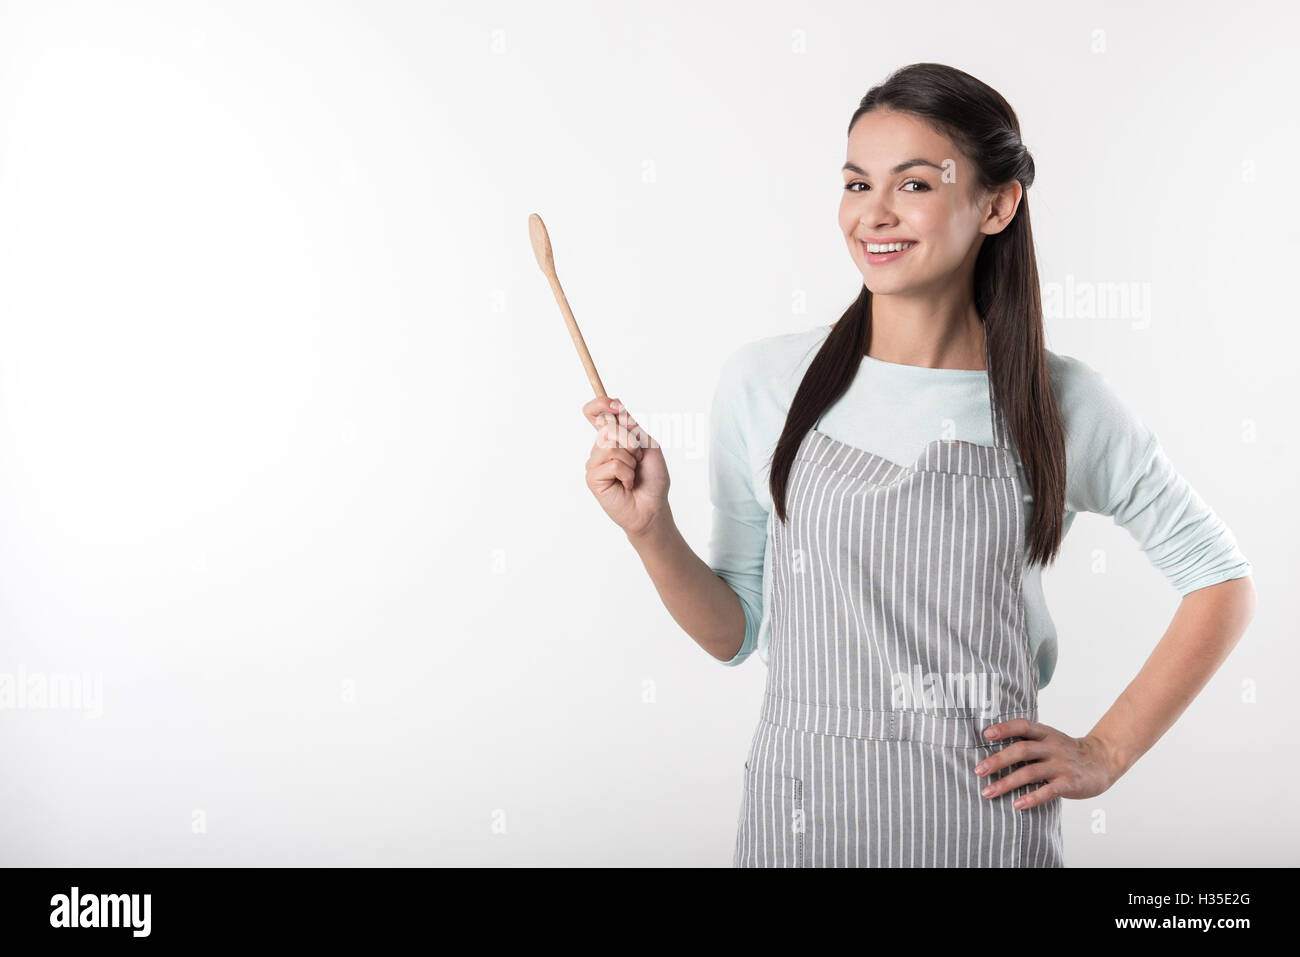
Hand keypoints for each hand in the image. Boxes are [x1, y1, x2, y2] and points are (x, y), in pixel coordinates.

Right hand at [582, 396, 669, 536]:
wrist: (653, 506)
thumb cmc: (652, 479)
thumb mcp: (648, 446)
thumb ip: (632, 427)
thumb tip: (617, 408)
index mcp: (613, 438)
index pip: (596, 414)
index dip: (600, 404)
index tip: (614, 404)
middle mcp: (600, 449)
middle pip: (607, 427)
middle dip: (630, 441)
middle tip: (637, 459)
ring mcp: (594, 464)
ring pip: (610, 446)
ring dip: (630, 460)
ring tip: (632, 474)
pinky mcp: (593, 478)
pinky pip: (612, 464)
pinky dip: (627, 474)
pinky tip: (626, 485)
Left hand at [972, 719, 1119, 808]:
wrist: (1103, 761)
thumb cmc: (1067, 752)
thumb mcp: (1050, 739)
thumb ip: (1029, 742)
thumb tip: (993, 748)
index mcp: (1046, 734)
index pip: (1023, 726)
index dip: (1004, 728)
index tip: (986, 734)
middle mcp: (1052, 747)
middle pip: (1021, 750)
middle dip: (997, 760)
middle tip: (978, 771)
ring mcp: (1061, 765)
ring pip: (1030, 772)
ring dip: (1006, 783)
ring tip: (988, 792)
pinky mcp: (1069, 783)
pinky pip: (1048, 791)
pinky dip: (1031, 798)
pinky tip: (1017, 804)